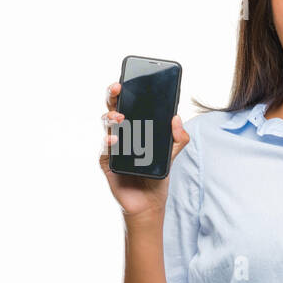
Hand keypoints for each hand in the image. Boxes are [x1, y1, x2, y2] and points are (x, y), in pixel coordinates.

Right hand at [99, 79, 189, 219]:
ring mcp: (113, 147)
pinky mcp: (107, 162)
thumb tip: (177, 118)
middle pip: (113, 109)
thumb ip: (178, 138)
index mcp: (136, 128)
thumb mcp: (172, 155)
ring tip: (120, 117)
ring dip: (111, 118)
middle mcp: (122, 134)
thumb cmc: (157, 176)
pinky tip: (115, 140)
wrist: (149, 202)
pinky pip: (105, 149)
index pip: (130, 105)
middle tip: (118, 88)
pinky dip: (109, 143)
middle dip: (113, 96)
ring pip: (106, 126)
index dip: (127, 91)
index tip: (128, 79)